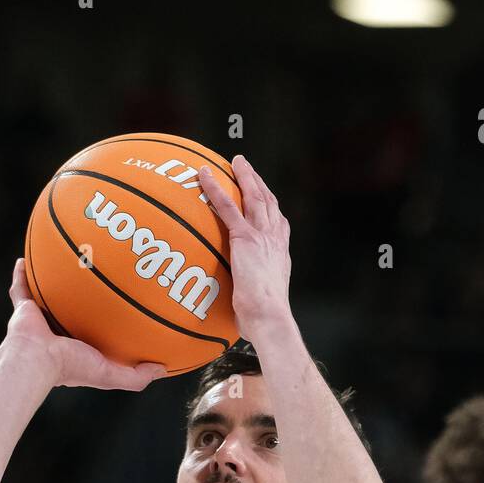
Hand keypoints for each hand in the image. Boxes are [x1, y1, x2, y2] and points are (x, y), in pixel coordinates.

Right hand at [6, 259, 166, 390]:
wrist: (36, 359)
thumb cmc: (70, 367)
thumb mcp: (110, 374)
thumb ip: (136, 376)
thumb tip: (162, 370)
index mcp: (76, 348)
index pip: (93, 334)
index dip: (104, 324)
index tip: (119, 310)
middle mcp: (58, 333)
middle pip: (72, 311)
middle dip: (82, 298)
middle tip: (95, 280)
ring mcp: (39, 320)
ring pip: (48, 296)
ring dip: (54, 282)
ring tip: (64, 263)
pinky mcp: (23, 310)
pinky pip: (21, 288)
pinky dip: (21, 274)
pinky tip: (24, 259)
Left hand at [198, 154, 291, 339]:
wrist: (269, 317)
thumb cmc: (264, 321)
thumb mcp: (260, 305)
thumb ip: (249, 298)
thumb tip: (237, 316)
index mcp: (280, 254)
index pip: (278, 225)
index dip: (271, 209)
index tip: (266, 197)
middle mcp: (275, 240)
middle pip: (268, 203)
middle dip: (258, 183)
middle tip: (246, 168)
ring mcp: (261, 236)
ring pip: (253, 196)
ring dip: (244, 176)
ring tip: (234, 162)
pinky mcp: (245, 238)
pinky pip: (227, 206)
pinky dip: (215, 188)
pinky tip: (203, 175)